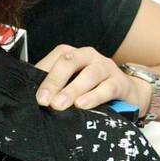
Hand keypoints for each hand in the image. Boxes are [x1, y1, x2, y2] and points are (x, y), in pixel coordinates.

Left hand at [33, 45, 151, 115]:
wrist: (126, 97)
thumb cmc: (92, 90)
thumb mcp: (71, 86)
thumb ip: (55, 89)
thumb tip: (33, 99)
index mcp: (73, 55)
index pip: (55, 58)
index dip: (42, 74)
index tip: (34, 95)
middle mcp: (89, 56)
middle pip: (69, 61)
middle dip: (54, 81)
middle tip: (44, 100)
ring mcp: (106, 67)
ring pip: (89, 74)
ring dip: (73, 89)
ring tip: (60, 104)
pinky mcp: (120, 83)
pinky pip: (107, 88)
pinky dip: (94, 96)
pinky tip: (83, 105)